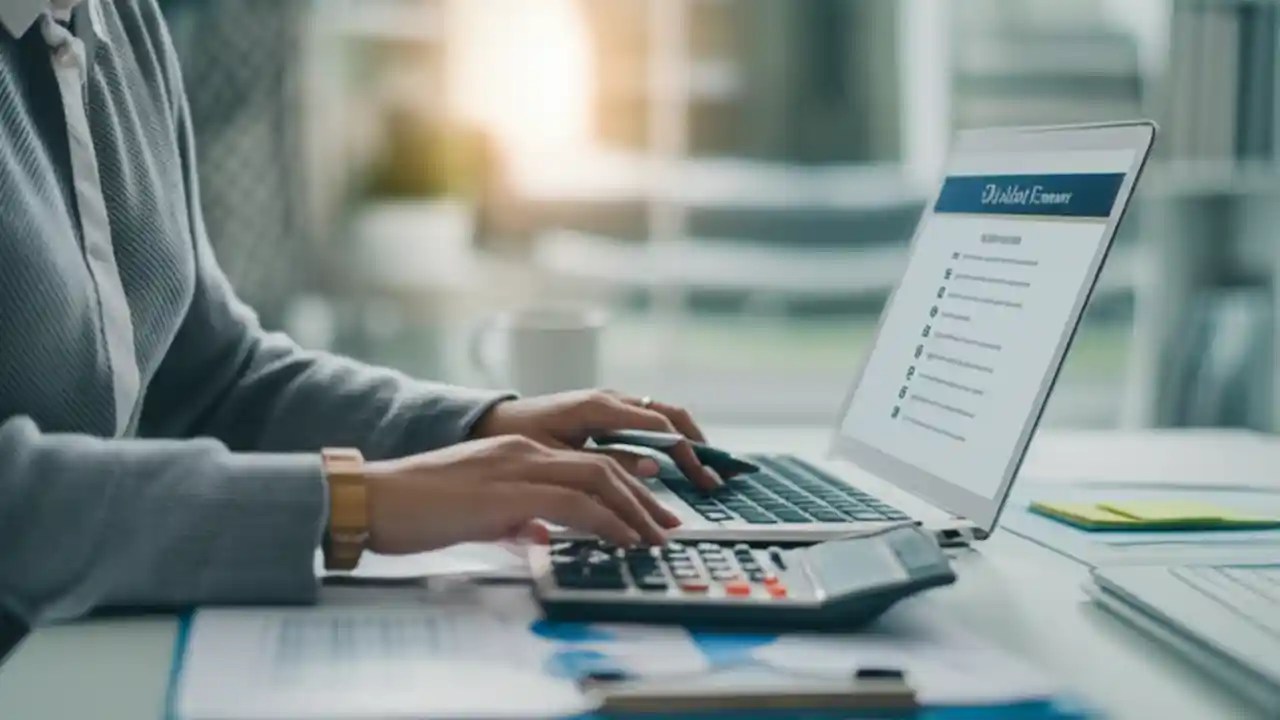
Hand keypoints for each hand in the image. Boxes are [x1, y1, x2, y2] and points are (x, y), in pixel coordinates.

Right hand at [363, 434, 678, 552]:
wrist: (374, 497)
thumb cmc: (415, 507)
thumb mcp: (476, 510)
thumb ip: (512, 515)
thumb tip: (539, 532)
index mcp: (519, 452)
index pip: (588, 464)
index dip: (626, 488)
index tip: (648, 514)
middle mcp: (527, 452)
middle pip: (604, 469)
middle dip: (643, 500)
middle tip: (667, 527)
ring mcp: (520, 468)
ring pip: (599, 481)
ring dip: (635, 512)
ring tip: (655, 538)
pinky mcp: (510, 493)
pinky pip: (576, 505)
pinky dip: (608, 522)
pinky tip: (623, 541)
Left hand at [471, 390, 721, 490]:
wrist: (494, 424)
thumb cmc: (520, 440)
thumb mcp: (560, 457)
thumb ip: (608, 462)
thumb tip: (655, 468)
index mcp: (600, 407)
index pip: (660, 426)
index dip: (687, 454)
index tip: (704, 482)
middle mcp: (611, 399)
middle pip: (669, 417)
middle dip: (696, 447)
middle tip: (713, 482)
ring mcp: (611, 402)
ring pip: (663, 417)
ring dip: (686, 444)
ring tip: (704, 475)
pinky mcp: (608, 412)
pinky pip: (648, 421)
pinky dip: (669, 441)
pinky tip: (677, 466)